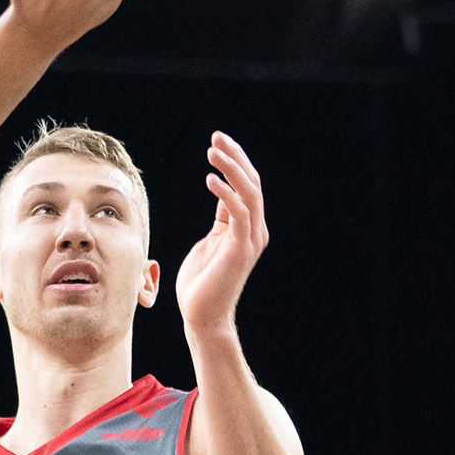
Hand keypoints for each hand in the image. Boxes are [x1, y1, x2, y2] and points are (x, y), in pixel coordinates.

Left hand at [176, 131, 268, 337]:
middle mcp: (254, 231)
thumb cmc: (200, 284)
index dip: (235, 162)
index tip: (218, 141)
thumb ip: (219, 221)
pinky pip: (237, 213)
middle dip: (235, 157)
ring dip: (231, 169)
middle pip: (252, 184)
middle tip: (217, 137)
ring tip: (213, 151)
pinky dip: (225, 192)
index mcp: (246, 228)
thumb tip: (222, 195)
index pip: (247, 186)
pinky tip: (209, 179)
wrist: (202, 317)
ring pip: (249, 193)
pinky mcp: (240, 249)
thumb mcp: (209, 243)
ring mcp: (249, 240)